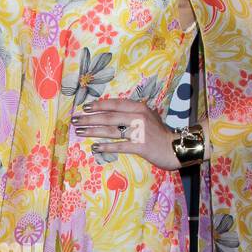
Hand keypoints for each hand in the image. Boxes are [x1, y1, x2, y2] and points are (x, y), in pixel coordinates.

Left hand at [71, 99, 209, 169]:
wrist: (176, 147)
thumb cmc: (160, 133)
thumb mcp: (148, 117)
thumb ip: (132, 113)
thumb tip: (112, 112)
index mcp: (139, 108)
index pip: (115, 104)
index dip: (99, 105)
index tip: (85, 107)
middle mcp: (138, 117)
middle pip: (109, 117)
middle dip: (90, 118)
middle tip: (75, 120)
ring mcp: (139, 131)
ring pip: (111, 130)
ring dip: (94, 131)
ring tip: (80, 132)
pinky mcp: (140, 146)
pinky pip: (120, 146)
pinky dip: (107, 147)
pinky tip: (95, 148)